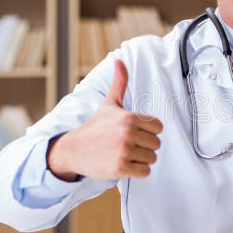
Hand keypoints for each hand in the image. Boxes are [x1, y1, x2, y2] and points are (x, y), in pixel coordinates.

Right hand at [48, 60, 162, 180]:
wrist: (73, 149)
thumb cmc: (96, 127)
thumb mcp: (109, 104)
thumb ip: (120, 83)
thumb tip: (119, 60)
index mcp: (130, 117)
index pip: (158, 128)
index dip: (148, 132)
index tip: (134, 133)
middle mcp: (127, 133)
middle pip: (156, 144)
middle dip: (144, 146)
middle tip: (127, 145)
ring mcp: (124, 151)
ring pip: (152, 159)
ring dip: (141, 159)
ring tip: (124, 154)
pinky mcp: (120, 168)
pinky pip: (145, 172)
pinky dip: (137, 171)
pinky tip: (124, 164)